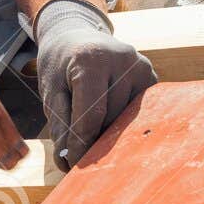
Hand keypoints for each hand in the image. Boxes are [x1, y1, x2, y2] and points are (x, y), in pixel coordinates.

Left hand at [35, 0, 156, 169]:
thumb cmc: (60, 68)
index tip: (73, 166)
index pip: (91, 115)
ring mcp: (142, 67)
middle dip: (94, 140)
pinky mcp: (152, 78)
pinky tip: (111, 119)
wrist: (76, 38)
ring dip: (108, 132)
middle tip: (79, 152)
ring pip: (126, 120)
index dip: (81, 145)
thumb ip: (60, 127)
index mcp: (92, 59)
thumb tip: (68, 163)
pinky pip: (139, 113)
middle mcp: (123, 59)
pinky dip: (123, 123)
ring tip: (93, 127)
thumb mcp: (51, 94)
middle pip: (111, 119)